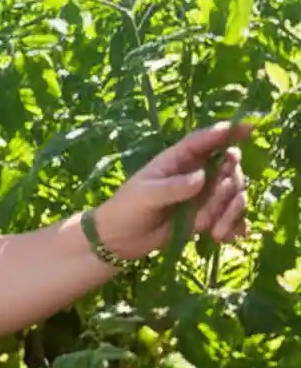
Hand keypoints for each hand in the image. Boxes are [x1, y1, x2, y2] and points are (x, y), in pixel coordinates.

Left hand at [93, 122, 253, 258]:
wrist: (119, 240)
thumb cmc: (126, 209)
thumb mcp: (144, 196)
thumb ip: (172, 187)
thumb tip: (202, 177)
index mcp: (177, 160)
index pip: (205, 140)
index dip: (227, 132)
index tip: (249, 127)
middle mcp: (195, 173)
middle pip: (230, 169)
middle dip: (229, 189)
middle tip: (213, 209)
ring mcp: (203, 195)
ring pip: (235, 194)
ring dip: (231, 213)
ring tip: (213, 231)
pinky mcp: (207, 216)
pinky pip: (232, 216)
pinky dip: (234, 226)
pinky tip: (225, 238)